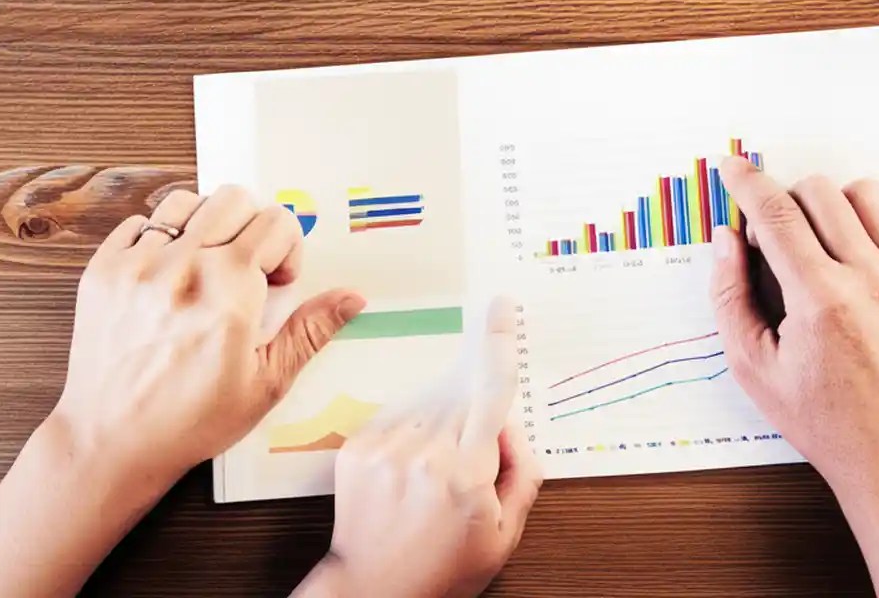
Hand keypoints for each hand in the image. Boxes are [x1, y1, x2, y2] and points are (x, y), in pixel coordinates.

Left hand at [53, 186, 365, 483]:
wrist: (113, 442)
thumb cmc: (189, 420)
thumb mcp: (266, 383)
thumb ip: (310, 330)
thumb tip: (351, 298)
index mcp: (228, 289)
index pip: (276, 222)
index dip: (288, 251)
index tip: (278, 282)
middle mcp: (182, 266)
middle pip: (234, 199)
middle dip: (254, 228)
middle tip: (249, 269)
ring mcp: (137, 265)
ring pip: (186, 202)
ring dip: (206, 225)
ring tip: (208, 265)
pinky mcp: (103, 271)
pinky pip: (138, 224)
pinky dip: (159, 239)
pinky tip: (169, 275)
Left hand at [295, 300, 542, 597]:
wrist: (372, 591)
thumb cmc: (442, 570)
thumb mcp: (504, 533)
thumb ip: (520, 472)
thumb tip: (510, 426)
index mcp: (465, 473)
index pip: (490, 391)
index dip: (499, 344)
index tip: (501, 309)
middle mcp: (423, 453)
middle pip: (463, 401)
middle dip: (475, 424)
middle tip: (467, 471)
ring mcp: (385, 448)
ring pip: (430, 409)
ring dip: (440, 432)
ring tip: (431, 484)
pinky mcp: (357, 448)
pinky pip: (398, 420)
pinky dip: (411, 438)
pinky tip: (408, 478)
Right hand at [711, 157, 878, 596]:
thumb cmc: (823, 420)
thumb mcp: (754, 368)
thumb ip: (730, 297)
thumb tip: (725, 240)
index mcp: (818, 299)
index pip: (775, 214)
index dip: (747, 182)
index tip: (733, 167)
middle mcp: (868, 278)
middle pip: (819, 192)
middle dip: (784, 197)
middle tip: (774, 235)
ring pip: (866, 194)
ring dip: (832, 201)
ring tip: (819, 237)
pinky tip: (863, 238)